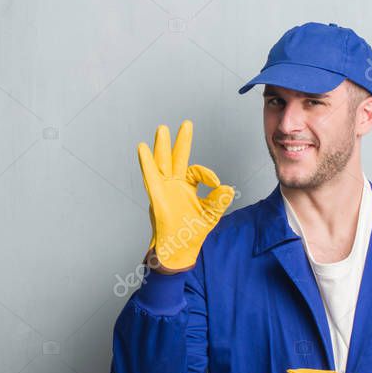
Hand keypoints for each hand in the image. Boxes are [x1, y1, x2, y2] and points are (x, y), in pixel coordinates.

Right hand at [137, 120, 234, 270]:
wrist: (179, 249)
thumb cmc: (192, 233)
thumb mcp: (211, 215)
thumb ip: (219, 201)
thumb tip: (228, 187)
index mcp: (187, 188)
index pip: (196, 172)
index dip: (207, 175)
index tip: (216, 185)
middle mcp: (174, 185)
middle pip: (177, 158)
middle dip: (181, 141)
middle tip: (187, 123)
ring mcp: (164, 189)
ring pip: (163, 163)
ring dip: (162, 147)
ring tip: (162, 129)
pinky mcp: (156, 197)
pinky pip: (151, 177)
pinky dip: (147, 163)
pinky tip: (143, 149)